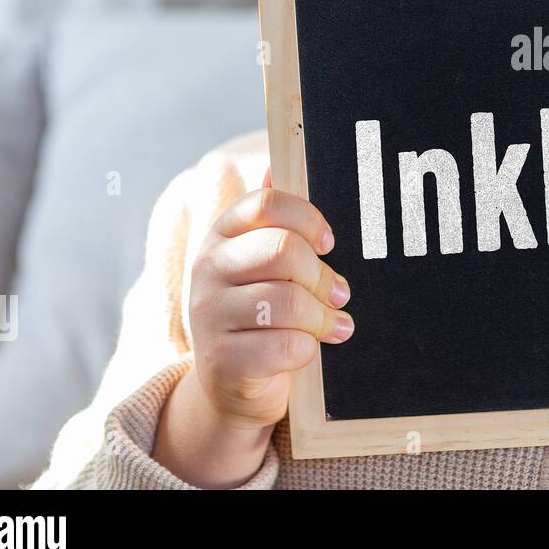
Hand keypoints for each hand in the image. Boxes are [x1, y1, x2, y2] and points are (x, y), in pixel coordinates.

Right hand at [153, 172, 350, 486]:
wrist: (232, 384)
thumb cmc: (263, 313)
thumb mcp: (264, 265)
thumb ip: (276, 221)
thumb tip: (279, 163)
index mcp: (222, 235)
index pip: (266, 204)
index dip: (308, 219)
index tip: (330, 242)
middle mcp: (208, 269)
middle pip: (282, 250)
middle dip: (323, 275)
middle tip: (340, 293)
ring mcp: (210, 316)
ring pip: (287, 301)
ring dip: (322, 317)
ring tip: (334, 324)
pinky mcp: (222, 361)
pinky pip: (284, 346)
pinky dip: (308, 349)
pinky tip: (312, 350)